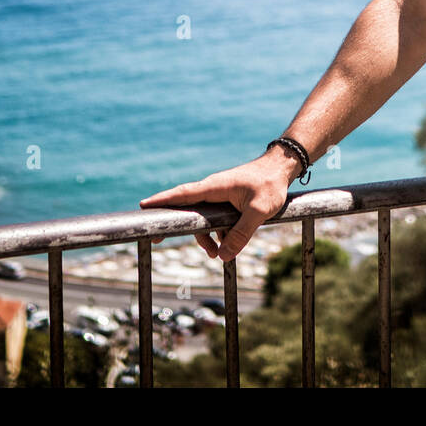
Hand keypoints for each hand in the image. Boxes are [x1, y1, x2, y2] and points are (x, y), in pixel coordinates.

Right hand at [138, 146, 297, 260]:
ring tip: (216, 253)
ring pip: (203, 219)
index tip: (143, 206)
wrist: (282, 169)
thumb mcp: (259, 211)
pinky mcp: (226, 201)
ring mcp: (219, 195)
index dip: (162, 200)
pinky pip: (215, 219)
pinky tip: (229, 243)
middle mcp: (212, 190)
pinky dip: (219, 232)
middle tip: (156, 241)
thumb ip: (242, 233)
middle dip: (178, 227)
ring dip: (207, 237)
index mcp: (214, 187)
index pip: (182, 194)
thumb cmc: (270, 184)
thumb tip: (225, 256)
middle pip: (188, 210)